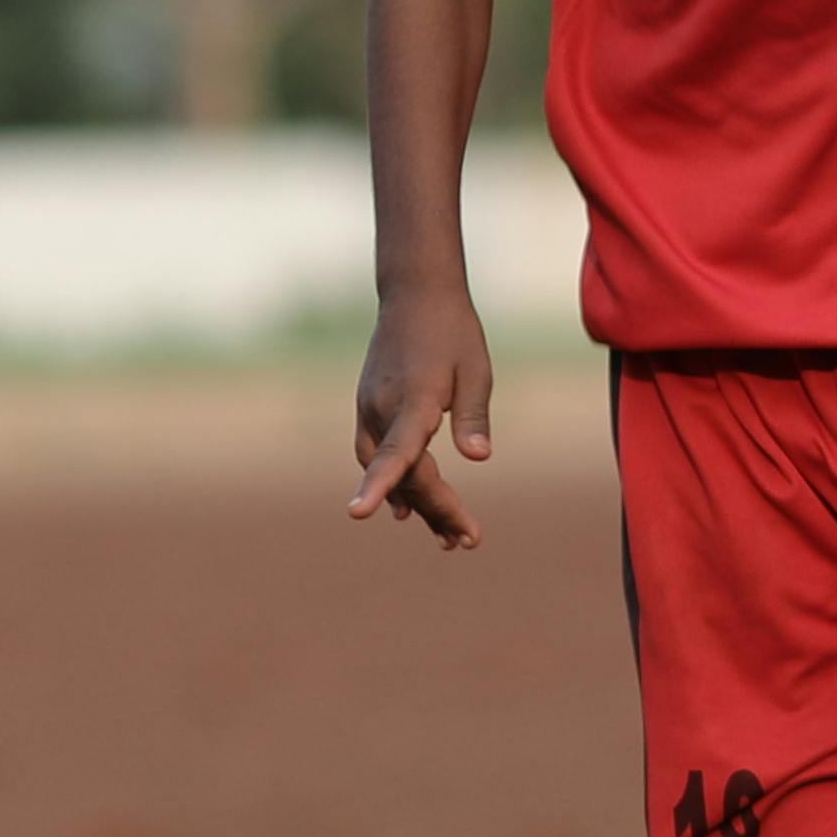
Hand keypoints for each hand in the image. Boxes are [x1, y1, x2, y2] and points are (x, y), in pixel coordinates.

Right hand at [349, 288, 497, 547]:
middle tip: (467, 541)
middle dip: (436, 510)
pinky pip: (377, 455)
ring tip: (447, 536)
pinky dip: (394, 483)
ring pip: (388, 470)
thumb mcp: (476, 370)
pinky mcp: (368, 409)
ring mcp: (370, 409)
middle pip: (404, 473)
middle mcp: (383, 408)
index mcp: (415, 398)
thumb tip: (478, 458)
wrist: (415, 295)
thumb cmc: (454, 332)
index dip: (380, 485)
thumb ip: (474, 414)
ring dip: (415, 503)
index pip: (396, 450)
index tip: (358, 514)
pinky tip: (409, 509)